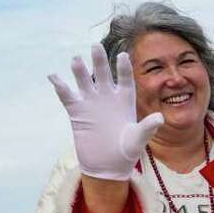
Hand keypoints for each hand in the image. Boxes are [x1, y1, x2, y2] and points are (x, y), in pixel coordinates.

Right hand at [48, 43, 163, 180]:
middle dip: (99, 61)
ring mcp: (91, 103)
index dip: (124, 68)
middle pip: (103, 74)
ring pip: (84, 81)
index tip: (123, 56)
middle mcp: (107, 97)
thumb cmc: (127, 152)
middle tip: (96, 46)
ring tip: (76, 59)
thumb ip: (148, 127)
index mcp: (125, 100)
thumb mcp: (138, 139)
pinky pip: (67, 96)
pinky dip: (60, 86)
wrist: (108, 166)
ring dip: (79, 71)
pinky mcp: (77, 112)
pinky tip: (53, 76)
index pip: (125, 79)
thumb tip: (160, 118)